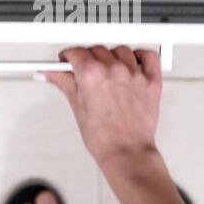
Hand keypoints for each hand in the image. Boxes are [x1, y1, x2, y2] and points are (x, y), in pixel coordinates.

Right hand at [44, 46, 162, 166]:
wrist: (126, 153)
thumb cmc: (104, 139)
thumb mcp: (77, 108)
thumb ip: (64, 84)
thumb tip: (52, 74)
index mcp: (92, 75)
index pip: (76, 52)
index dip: (68, 56)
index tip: (67, 61)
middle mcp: (114, 70)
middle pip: (97, 50)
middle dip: (87, 58)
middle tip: (83, 71)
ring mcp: (134, 75)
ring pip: (120, 50)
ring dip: (111, 56)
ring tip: (107, 70)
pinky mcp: (151, 82)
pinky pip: (149, 56)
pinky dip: (141, 56)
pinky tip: (133, 63)